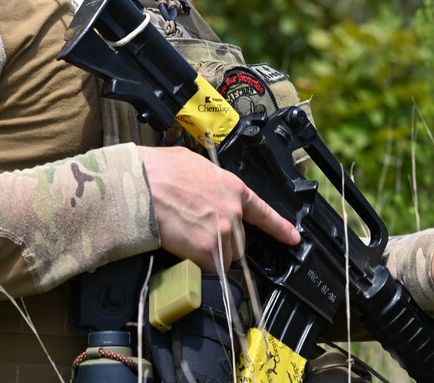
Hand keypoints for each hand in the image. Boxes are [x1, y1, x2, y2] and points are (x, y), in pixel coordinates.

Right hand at [140, 146, 299, 270]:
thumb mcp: (195, 165)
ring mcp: (223, 234)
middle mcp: (233, 212)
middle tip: (194, 229)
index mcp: (233, 189)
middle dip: (219, 241)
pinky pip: (208, 267)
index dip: (280, 228)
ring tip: (185, 236)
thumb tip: (206, 189)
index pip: (264, 213)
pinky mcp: (208, 251)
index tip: (293, 238)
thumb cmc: (159, 171)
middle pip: (237, 241)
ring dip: (208, 254)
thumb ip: (211, 182)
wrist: (141, 186)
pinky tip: (181, 247)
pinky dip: (196, 263)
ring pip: (223, 257)